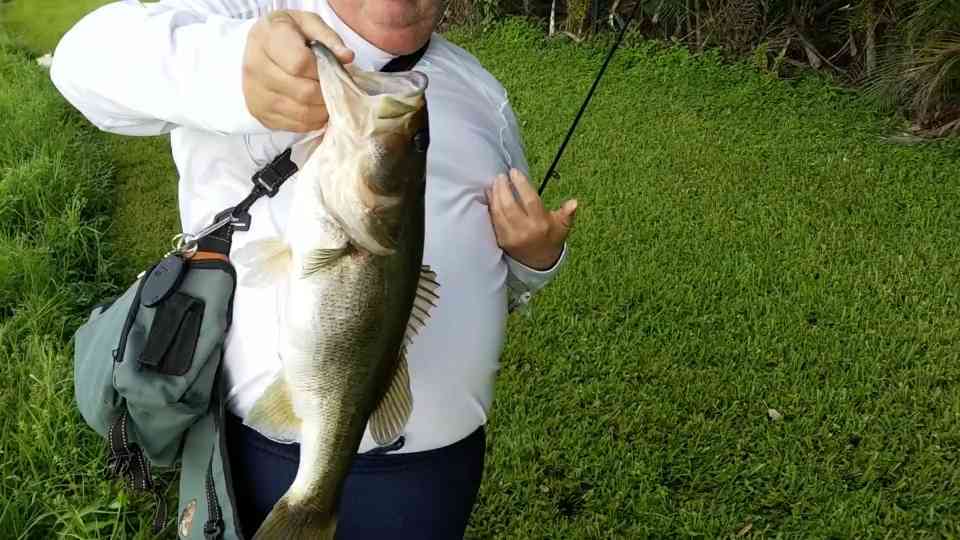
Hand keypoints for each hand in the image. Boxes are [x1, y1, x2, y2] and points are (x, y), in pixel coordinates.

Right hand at [243, 10, 353, 131]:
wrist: (259, 47)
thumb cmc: (288, 33)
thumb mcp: (308, 24)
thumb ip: (328, 38)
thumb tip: (347, 57)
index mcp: (267, 38)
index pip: (300, 64)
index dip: (323, 70)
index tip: (329, 67)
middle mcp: (255, 67)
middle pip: (304, 92)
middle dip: (326, 91)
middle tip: (333, 85)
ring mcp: (255, 94)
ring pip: (302, 113)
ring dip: (323, 109)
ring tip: (327, 96)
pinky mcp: (261, 114)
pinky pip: (296, 126)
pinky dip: (313, 120)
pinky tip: (315, 106)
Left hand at [486, 168, 577, 270]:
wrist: (538, 262)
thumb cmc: (551, 238)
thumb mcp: (562, 227)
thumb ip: (567, 213)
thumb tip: (574, 202)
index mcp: (541, 224)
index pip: (529, 200)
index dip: (521, 184)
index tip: (514, 171)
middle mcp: (525, 230)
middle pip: (510, 205)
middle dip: (503, 188)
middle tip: (501, 175)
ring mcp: (511, 236)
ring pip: (499, 212)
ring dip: (495, 194)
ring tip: (496, 182)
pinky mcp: (501, 240)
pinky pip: (493, 220)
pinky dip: (491, 205)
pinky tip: (490, 194)